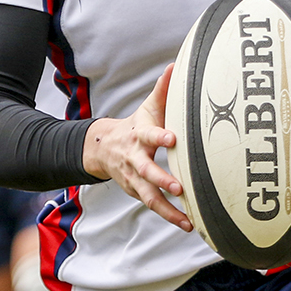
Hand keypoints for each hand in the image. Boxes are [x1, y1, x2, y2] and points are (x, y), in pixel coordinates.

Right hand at [82, 64, 189, 230]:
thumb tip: (176, 66)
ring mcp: (135, 178)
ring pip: (149, 197)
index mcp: (140, 135)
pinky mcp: (137, 192)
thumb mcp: (147, 108)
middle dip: (162, 179)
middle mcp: (135, 159)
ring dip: (168, 210)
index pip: (149, 134)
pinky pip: (154, 206)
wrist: (103, 148)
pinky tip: (187, 224)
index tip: (173, 138)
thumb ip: (163, 90)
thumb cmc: (135, 126)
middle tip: (179, 187)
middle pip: (147, 171)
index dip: (160, 136)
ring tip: (186, 220)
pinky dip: (170, 216)